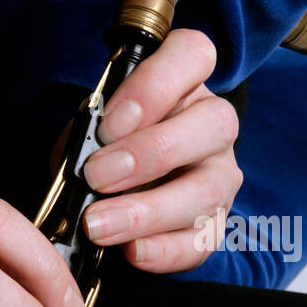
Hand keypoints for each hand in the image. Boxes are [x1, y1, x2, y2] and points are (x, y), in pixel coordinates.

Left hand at [81, 29, 242, 271]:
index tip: (108, 122)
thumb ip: (91, 130)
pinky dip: (165, 250)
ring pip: (207, 190)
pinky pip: (203, 239)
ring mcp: (221, 175)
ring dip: (149, 211)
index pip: (195, 55)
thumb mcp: (92, 125)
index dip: (153, 87)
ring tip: (99, 225)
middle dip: (149, 154)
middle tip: (97, 176)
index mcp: (185, 82)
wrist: (113, 192)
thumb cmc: (104, 146)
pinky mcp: (216, 223)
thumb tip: (85, 159)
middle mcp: (213, 124)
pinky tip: (132, 252)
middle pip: (213, 125)